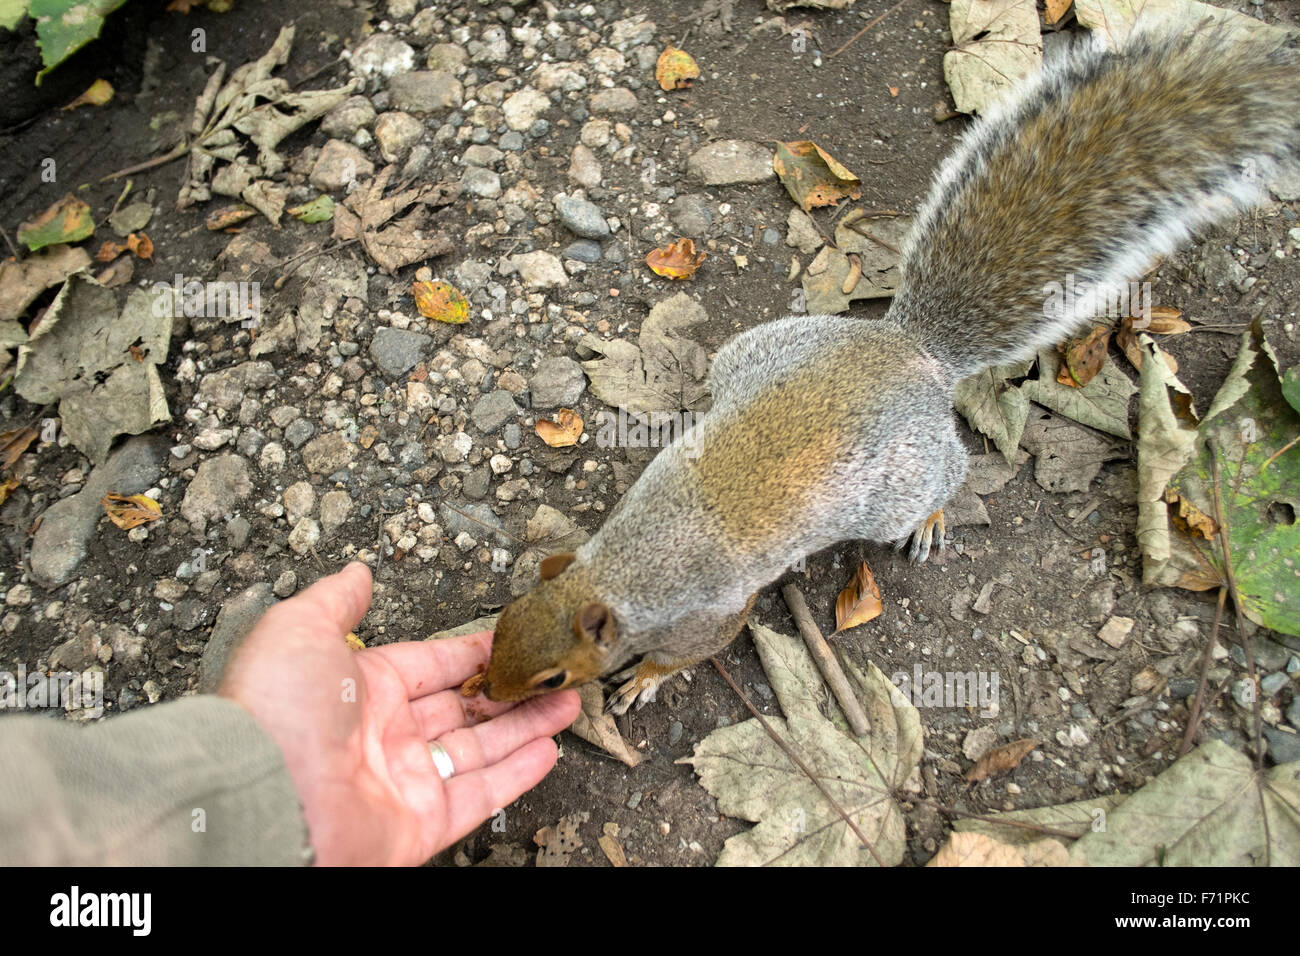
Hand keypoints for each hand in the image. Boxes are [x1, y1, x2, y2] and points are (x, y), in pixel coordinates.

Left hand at [219, 562, 579, 864]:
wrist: (262, 796)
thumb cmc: (273, 710)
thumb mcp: (299, 629)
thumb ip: (336, 600)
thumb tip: (356, 573)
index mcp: (359, 689)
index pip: (431, 665)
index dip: (472, 652)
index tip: (510, 640)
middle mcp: (383, 735)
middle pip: (463, 707)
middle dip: (511, 688)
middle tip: (551, 670)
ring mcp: (404, 781)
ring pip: (481, 749)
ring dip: (528, 725)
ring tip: (568, 701)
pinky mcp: (420, 823)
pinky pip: (479, 796)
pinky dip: (518, 774)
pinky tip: (549, 750)